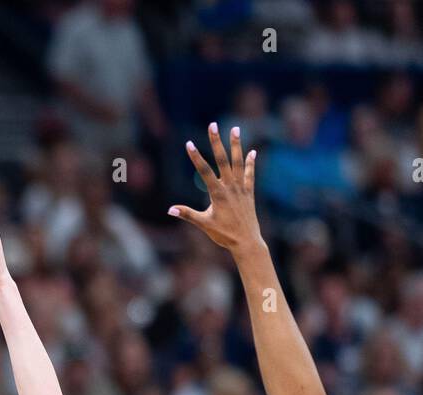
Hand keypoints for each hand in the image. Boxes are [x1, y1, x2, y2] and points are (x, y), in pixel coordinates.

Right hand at [168, 123, 263, 254]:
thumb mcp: (204, 225)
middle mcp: (230, 188)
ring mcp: (241, 189)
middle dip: (216, 142)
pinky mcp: (249, 193)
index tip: (189, 144)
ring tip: (236, 128)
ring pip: (238, 163)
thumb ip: (187, 214)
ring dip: (236, 145)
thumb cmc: (224, 235)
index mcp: (218, 194)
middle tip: (213, 125)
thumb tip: (169, 210)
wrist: (247, 242)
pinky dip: (251, 163)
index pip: (204, 171)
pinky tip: (252, 152)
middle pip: (222, 160)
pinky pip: (250, 175)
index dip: (196, 157)